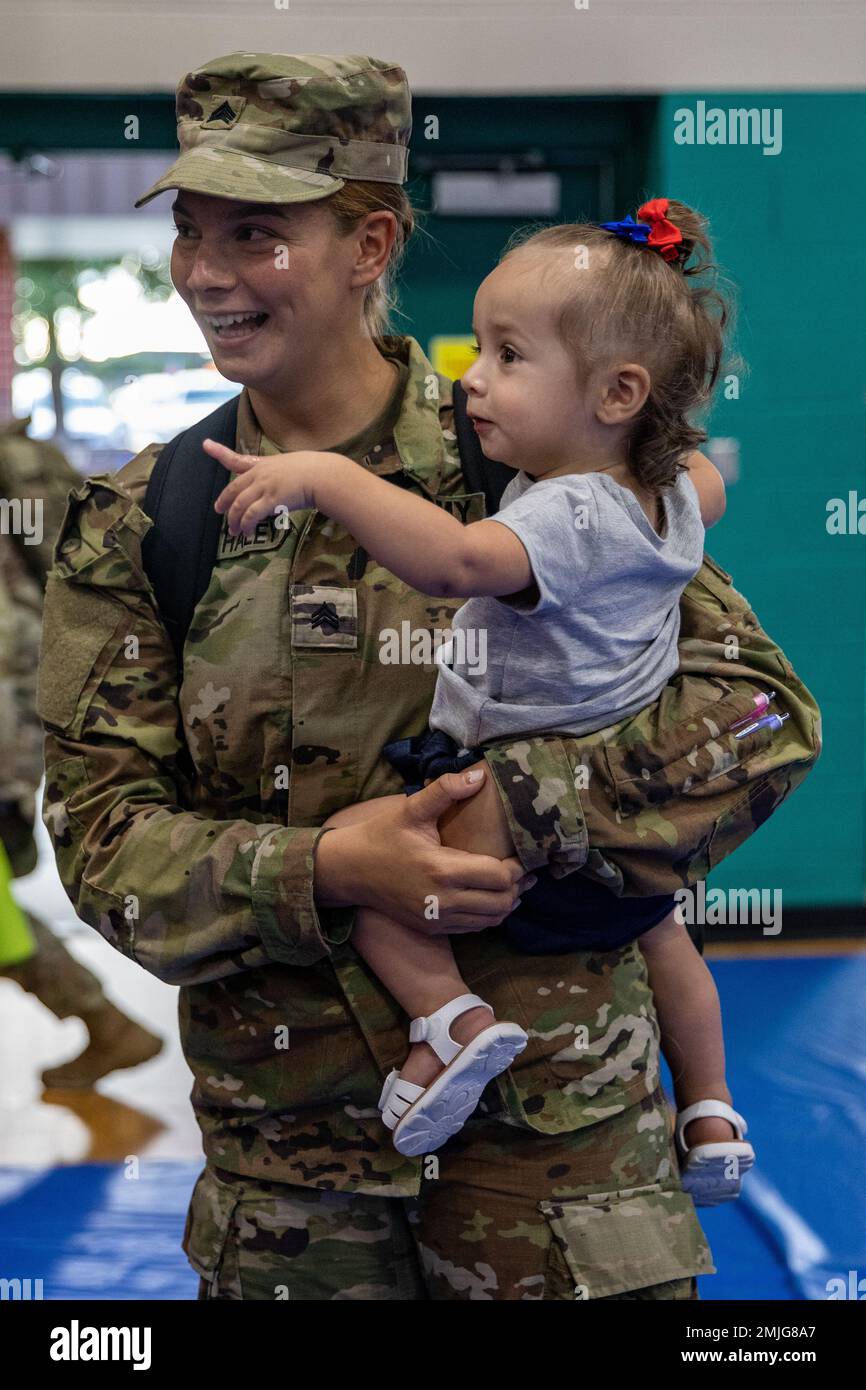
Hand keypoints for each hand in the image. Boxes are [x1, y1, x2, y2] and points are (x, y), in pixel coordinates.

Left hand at [205, 439, 323, 535]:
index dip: (219, 452)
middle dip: (224, 502)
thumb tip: (277, 491)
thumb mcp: (291, 467)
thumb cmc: (315, 471)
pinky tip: (247, 533)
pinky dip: (246, 525)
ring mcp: (264, 486)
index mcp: (263, 464)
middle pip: (233, 489)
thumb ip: (279, 477)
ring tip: (234, 532)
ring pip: (239, 505)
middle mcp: (260, 474)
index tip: (205, 445)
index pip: (236, 458)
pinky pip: (251, 515)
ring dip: (235, 520)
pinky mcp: (271, 500)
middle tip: (219, 512)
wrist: (324, 476)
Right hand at [313, 767, 536, 934]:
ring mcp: (436, 918)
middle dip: (517, 887)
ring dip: (506, 903)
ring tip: (513, 884)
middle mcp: (442, 900)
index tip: (522, 854)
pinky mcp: (431, 927)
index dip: (517, 867)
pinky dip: (487, 915)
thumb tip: (478, 776)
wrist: (349, 870)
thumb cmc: (381, 836)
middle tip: (525, 870)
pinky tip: (490, 898)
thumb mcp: (411, 809)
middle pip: (501, 902)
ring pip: (490, 920)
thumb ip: (444, 790)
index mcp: (442, 869)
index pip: (498, 876)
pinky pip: (472, 928)